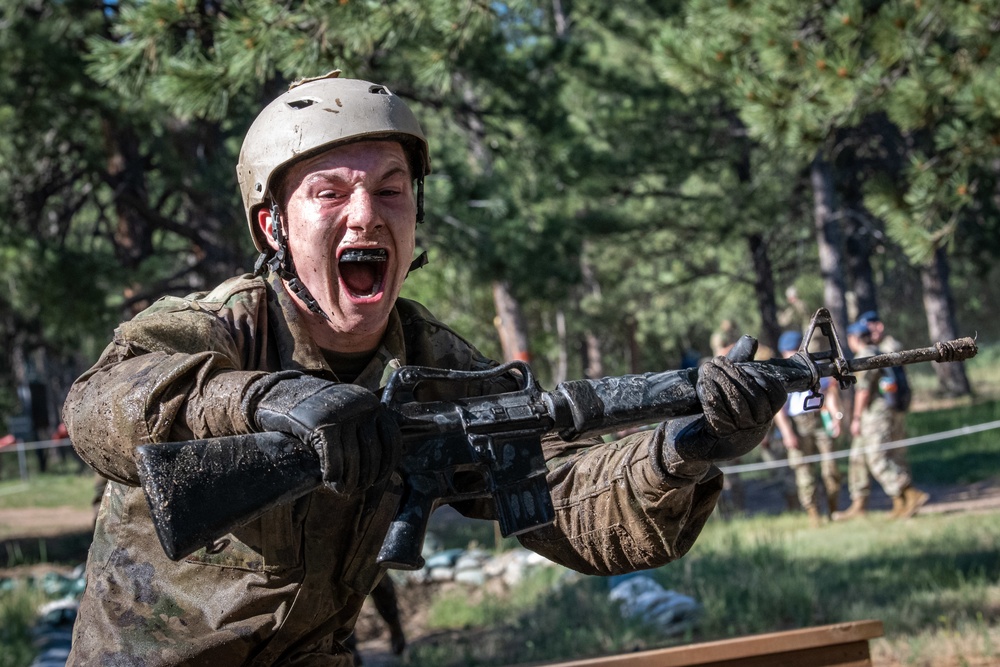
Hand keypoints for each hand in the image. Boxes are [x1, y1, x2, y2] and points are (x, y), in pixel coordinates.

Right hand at [248, 374, 401, 494]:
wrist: (281, 392)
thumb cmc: (317, 410)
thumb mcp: (347, 412)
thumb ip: (364, 429)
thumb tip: (381, 464)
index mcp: (371, 404)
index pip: (391, 440)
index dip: (387, 465)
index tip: (379, 480)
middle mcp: (361, 407)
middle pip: (373, 452)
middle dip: (367, 476)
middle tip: (358, 488)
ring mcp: (342, 414)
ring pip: (354, 459)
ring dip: (350, 480)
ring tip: (344, 490)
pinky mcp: (322, 424)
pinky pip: (334, 459)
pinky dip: (333, 475)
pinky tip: (329, 482)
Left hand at [672, 335, 786, 462]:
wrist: (684, 444)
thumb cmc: (710, 413)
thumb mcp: (727, 387)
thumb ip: (740, 365)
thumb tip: (752, 339)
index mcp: (763, 416)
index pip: (777, 395)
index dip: (761, 377)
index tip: (742, 366)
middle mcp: (756, 430)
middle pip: (755, 399)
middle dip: (735, 375)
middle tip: (715, 361)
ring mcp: (739, 439)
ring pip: (738, 406)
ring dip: (721, 383)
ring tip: (707, 368)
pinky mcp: (719, 442)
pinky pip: (719, 416)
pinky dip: (711, 396)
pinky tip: (702, 385)